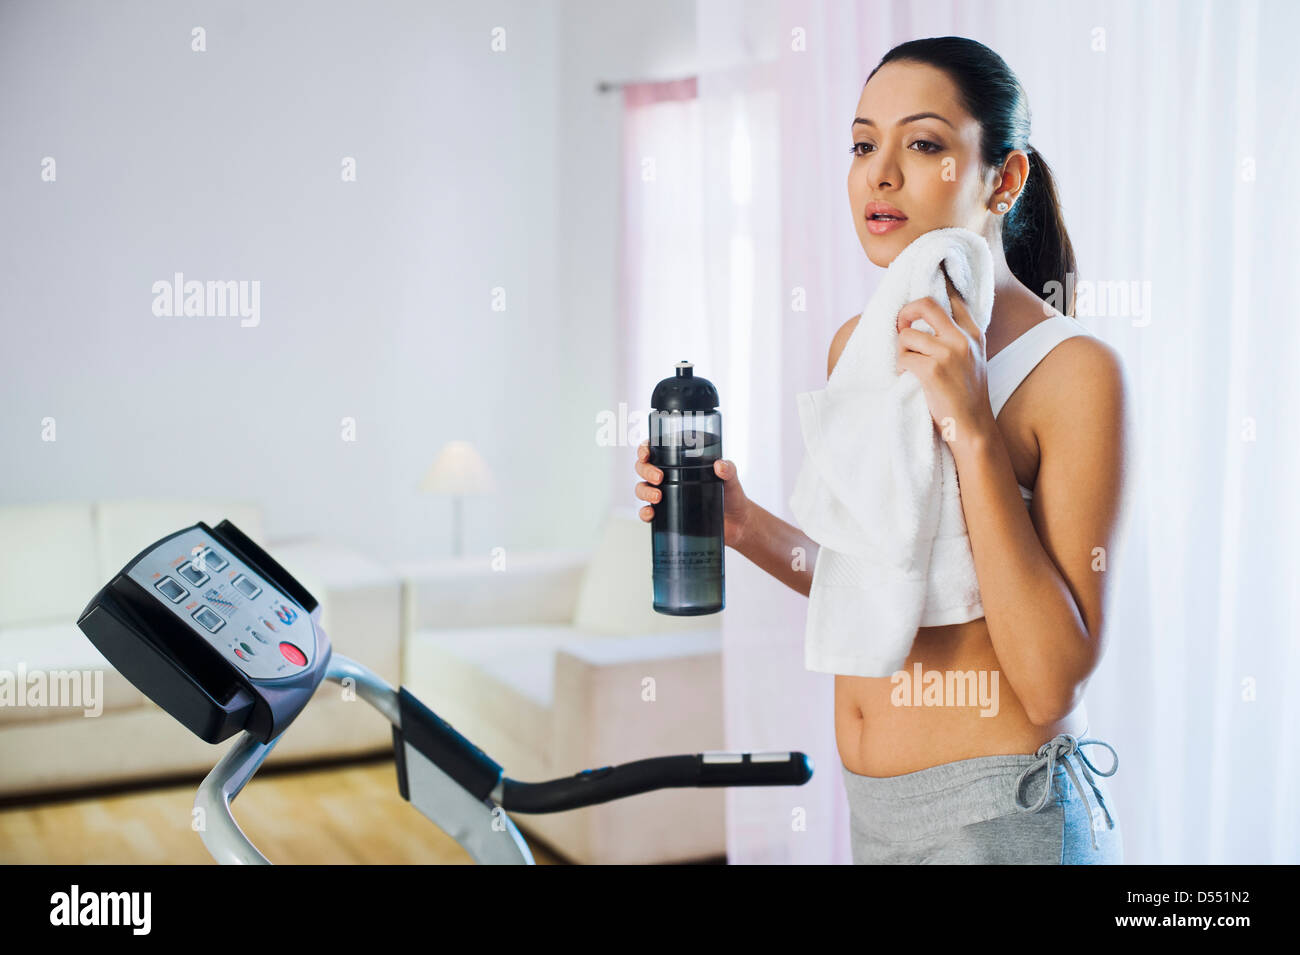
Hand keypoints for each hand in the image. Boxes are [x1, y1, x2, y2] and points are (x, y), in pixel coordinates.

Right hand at [634, 439, 752, 549]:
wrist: (736, 523)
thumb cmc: (731, 496)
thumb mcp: (731, 479)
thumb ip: (728, 469)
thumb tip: (720, 465)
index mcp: (681, 463)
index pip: (656, 450)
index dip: (645, 448)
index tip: (646, 453)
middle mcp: (669, 477)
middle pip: (643, 468)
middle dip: (645, 470)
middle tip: (659, 477)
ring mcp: (666, 496)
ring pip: (642, 489)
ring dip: (644, 491)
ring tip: (658, 497)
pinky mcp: (666, 515)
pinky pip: (647, 513)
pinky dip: (644, 513)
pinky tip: (651, 514)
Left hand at [896, 266, 994, 442]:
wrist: (973, 428)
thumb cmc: (966, 395)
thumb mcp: (972, 359)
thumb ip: (957, 336)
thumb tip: (929, 316)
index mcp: (973, 333)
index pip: (953, 297)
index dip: (937, 285)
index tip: (931, 274)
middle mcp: (962, 338)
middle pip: (924, 304)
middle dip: (906, 313)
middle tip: (902, 327)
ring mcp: (948, 353)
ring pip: (907, 336)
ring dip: (902, 351)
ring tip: (912, 367)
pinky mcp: (932, 370)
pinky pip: (902, 358)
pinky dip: (902, 369)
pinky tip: (911, 380)